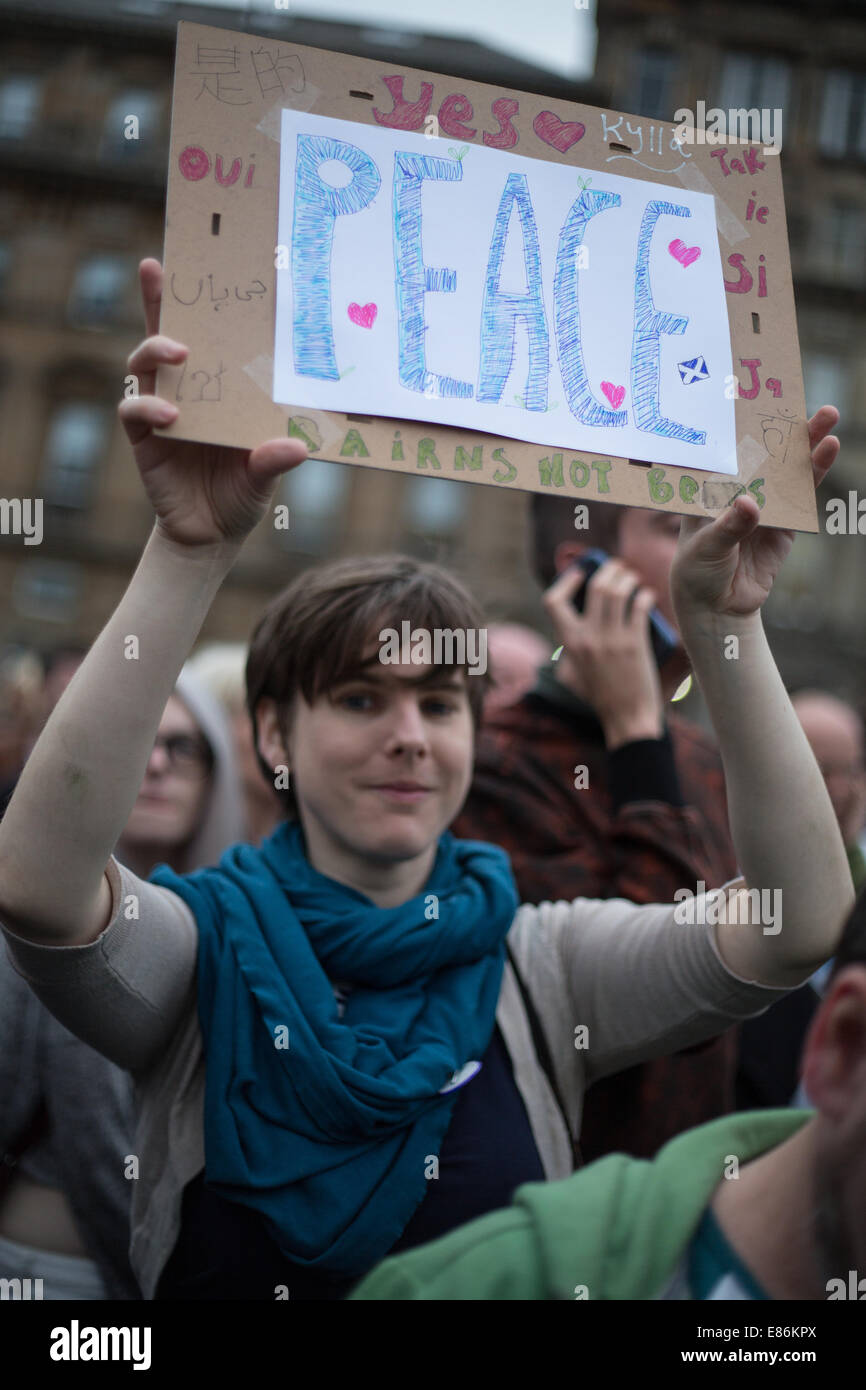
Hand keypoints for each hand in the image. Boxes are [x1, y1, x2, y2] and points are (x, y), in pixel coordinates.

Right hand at [118, 260, 307, 549]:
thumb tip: (297, 446)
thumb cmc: (243, 492)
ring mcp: (160, 406)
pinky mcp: (142, 435)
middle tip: (157, 269)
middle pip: (165, 331)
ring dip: (156, 349)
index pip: (209, 334)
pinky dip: (148, 406)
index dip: (199, 298)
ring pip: (143, 362)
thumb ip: (274, 459)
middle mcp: (187, 387)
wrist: (213, 535)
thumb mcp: (266, 474)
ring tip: (180, 353)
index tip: (197, 260)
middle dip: (159, 297)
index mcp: (220, 385)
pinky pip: (134, 409)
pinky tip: (170, 413)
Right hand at [543, 558, 664, 746]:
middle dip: (608, 570)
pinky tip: (647, 595)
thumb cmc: (599, 697)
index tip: (581, 573)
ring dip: (627, 579)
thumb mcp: (571, 674)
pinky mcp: (635, 644)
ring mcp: (612, 640)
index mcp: (568, 643)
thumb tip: (570, 628)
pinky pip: (639, 607)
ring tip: (633, 579)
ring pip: (618, 592)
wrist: (626, 717)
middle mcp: (588, 637)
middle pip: (595, 587)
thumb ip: (566, 651)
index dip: (566, 581)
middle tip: (618, 567)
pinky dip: (645, 595)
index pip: (553, 601)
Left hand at [671, 406, 838, 624]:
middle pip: (762, 453)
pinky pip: (801, 496)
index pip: (724, 450)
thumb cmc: (697, 569)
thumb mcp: (706, 546)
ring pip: (786, 470)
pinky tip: (827, 451)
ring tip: (826, 419)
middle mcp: (738, 489)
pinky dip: (813, 474)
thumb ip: (729, 526)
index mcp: (709, 487)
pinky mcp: (785, 523)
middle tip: (800, 402)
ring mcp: (764, 503)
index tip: (754, 400)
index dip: (738, 424)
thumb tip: (750, 504)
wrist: (720, 607)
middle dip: (781, 429)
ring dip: (806, 445)